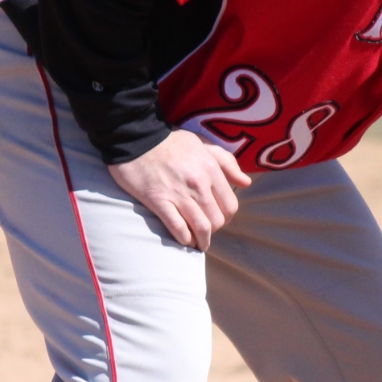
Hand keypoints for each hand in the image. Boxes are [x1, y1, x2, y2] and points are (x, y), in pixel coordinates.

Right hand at [108, 130, 250, 251]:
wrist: (136, 137)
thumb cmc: (170, 140)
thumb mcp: (203, 143)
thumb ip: (227, 162)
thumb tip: (246, 182)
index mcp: (211, 169)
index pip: (230, 205)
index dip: (226, 217)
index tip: (219, 219)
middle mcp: (199, 184)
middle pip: (217, 220)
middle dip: (214, 230)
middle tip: (207, 231)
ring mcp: (179, 194)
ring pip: (201, 228)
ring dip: (202, 240)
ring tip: (198, 244)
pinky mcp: (159, 201)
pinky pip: (178, 228)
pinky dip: (184, 239)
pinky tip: (185, 241)